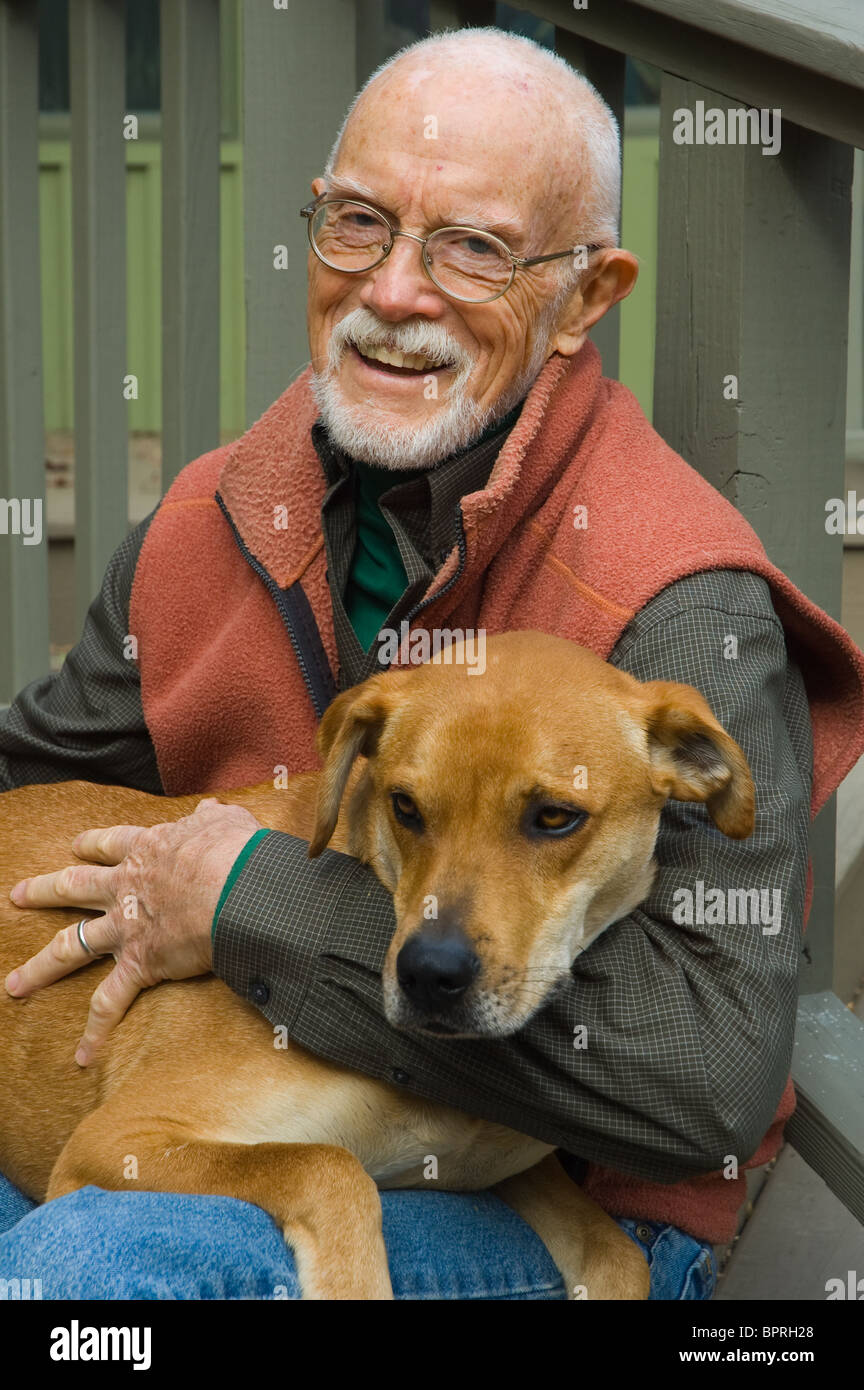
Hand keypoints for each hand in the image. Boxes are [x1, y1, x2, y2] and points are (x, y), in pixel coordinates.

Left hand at [4, 798, 262, 1064]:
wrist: (237, 887)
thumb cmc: (237, 852)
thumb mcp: (227, 823)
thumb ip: (213, 819)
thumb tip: (212, 811)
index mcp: (147, 850)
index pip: (110, 844)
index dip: (92, 844)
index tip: (77, 845)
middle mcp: (125, 887)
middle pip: (73, 886)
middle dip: (43, 891)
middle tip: (17, 896)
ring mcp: (126, 927)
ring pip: (72, 946)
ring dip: (41, 967)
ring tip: (15, 983)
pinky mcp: (139, 964)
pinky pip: (109, 1002)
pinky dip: (95, 1031)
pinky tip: (81, 1055)